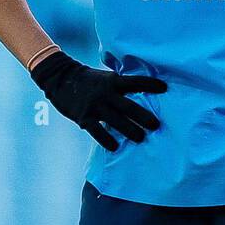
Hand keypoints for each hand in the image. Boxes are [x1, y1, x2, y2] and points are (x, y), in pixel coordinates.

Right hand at [31, 50, 166, 150]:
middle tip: (157, 126)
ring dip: (130, 131)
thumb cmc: (87, 79)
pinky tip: (115, 147)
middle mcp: (105, 93)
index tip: (165, 88)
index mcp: (113, 81)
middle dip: (144, 117)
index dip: (150, 84)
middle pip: (129, 107)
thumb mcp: (105, 77)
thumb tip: (140, 93)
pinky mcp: (83, 117)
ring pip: (116, 121)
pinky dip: (107, 140)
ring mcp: (95, 106)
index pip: (135, 82)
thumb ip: (119, 85)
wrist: (60, 78)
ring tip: (141, 138)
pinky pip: (97, 131)